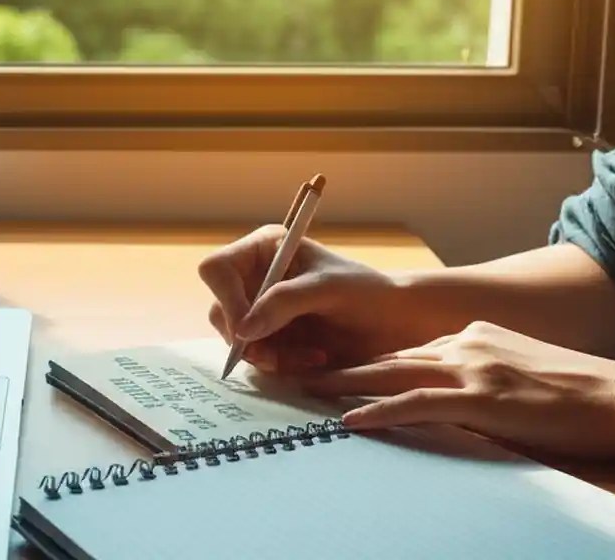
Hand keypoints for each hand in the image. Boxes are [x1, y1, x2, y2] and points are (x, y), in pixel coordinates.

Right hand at [197, 225, 437, 372]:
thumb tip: (243, 329)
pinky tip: (314, 358)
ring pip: (238, 340)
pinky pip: (258, 358)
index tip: (247, 329)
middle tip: (276, 354)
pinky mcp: (273, 337)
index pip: (217, 270)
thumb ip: (284, 303)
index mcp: (265, 249)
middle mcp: (256, 277)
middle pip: (220, 310)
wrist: (397, 320)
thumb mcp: (327, 289)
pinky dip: (283, 364)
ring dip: (271, 355)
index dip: (225, 299)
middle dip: (249, 338)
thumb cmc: (367, 291)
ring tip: (312, 355)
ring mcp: (262, 309)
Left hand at [308, 321, 614, 458]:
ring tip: (310, 394)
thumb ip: (475, 376)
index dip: (368, 360)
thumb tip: (444, 397)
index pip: (407, 349)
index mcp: (471, 336)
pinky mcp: (478, 399)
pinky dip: (378, 412)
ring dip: (347, 385)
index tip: (335, 368)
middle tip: (303, 374)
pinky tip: (352, 420)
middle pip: (389, 356)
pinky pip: (415, 404)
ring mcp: (470, 370)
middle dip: (343, 367)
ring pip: (393, 374)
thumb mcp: (514, 371)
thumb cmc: (571, 392)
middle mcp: (463, 344)